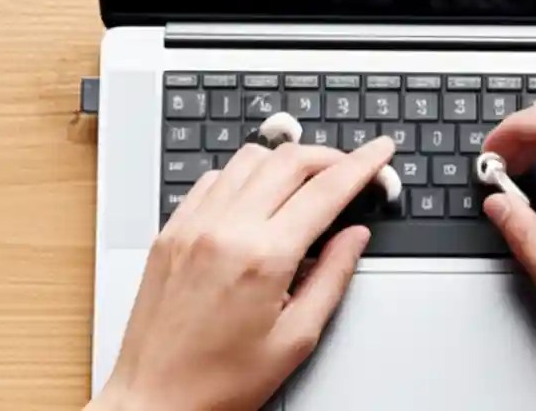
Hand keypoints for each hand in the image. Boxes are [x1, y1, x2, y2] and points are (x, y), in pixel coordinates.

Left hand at [87, 137, 395, 410]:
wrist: (153, 402)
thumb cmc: (220, 382)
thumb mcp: (296, 338)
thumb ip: (332, 276)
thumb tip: (355, 237)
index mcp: (263, 257)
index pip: (326, 189)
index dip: (362, 164)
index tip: (382, 151)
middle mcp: (224, 230)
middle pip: (290, 160)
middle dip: (331, 156)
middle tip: (353, 169)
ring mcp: (192, 226)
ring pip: (250, 159)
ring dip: (287, 161)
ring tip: (308, 182)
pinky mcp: (170, 231)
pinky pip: (213, 179)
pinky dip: (245, 174)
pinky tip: (258, 197)